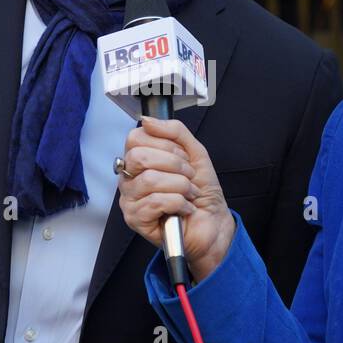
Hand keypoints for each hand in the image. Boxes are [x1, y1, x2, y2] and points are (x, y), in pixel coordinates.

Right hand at [118, 115, 235, 281]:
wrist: (213, 222)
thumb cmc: (201, 190)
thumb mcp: (194, 152)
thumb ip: (174, 131)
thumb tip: (147, 120)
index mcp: (140, 159)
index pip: (135, 138)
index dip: (165, 144)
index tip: (183, 157)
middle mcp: (130, 178)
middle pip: (139, 157)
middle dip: (174, 164)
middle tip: (188, 176)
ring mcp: (130, 199)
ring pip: (150, 180)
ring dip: (180, 185)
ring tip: (188, 193)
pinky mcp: (135, 219)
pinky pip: (155, 202)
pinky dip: (179, 203)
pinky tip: (184, 208)